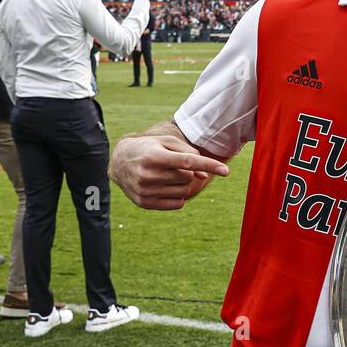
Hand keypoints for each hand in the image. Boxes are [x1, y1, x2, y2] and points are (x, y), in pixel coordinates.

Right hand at [110, 134, 229, 209]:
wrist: (119, 162)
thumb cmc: (150, 148)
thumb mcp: (167, 143)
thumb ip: (189, 154)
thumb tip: (204, 175)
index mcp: (154, 156)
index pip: (188, 162)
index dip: (209, 165)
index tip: (226, 171)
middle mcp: (148, 175)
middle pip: (188, 177)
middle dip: (188, 171)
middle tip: (174, 165)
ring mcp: (145, 191)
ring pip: (184, 191)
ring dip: (183, 184)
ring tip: (168, 175)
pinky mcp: (145, 204)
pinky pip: (177, 203)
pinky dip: (178, 195)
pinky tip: (166, 186)